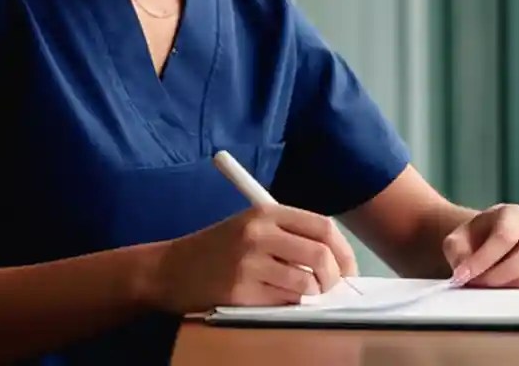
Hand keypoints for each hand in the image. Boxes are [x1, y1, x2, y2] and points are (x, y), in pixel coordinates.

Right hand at [148, 204, 358, 312]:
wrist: (171, 269)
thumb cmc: (216, 249)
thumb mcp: (249, 227)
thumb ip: (289, 235)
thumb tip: (336, 259)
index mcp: (265, 213)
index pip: (322, 227)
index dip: (343, 251)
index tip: (348, 269)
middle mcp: (258, 234)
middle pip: (320, 255)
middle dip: (335, 278)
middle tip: (331, 289)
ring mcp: (249, 264)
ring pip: (306, 284)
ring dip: (312, 295)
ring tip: (300, 295)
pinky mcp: (240, 292)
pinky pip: (283, 303)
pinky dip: (289, 305)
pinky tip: (276, 300)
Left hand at [441, 203, 518, 288]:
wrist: (489, 245)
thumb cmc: (476, 242)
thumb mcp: (457, 241)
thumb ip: (456, 252)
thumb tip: (464, 272)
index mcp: (513, 214)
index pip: (504, 235)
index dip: (484, 259)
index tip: (464, 276)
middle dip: (504, 274)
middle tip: (482, 286)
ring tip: (499, 292)